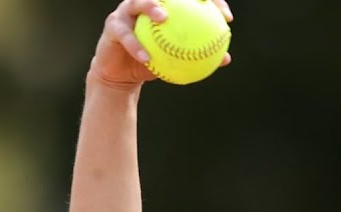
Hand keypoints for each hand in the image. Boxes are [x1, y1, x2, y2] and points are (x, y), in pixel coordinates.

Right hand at [89, 0, 233, 88]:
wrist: (122, 74)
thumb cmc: (154, 62)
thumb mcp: (179, 60)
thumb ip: (200, 55)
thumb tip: (227, 58)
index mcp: (165, 8)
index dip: (210, 1)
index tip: (226, 17)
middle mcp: (145, 4)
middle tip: (198, 2)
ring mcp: (127, 12)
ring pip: (139, 3)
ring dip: (150, 7)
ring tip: (163, 17)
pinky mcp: (113, 26)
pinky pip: (126, 35)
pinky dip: (136, 46)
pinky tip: (146, 57)